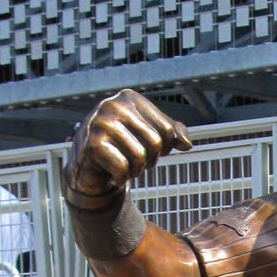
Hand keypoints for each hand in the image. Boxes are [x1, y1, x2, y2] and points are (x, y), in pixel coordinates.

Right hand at [65, 89, 192, 204]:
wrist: (88, 167)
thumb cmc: (122, 148)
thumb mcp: (149, 135)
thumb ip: (173, 134)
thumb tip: (187, 144)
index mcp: (130, 98)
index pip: (168, 130)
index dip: (164, 148)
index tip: (147, 149)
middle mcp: (113, 106)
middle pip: (155, 144)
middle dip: (149, 160)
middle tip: (134, 161)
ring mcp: (100, 123)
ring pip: (140, 158)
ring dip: (135, 170)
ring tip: (123, 166)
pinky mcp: (91, 144)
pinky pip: (123, 168)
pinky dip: (121, 178)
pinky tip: (112, 174)